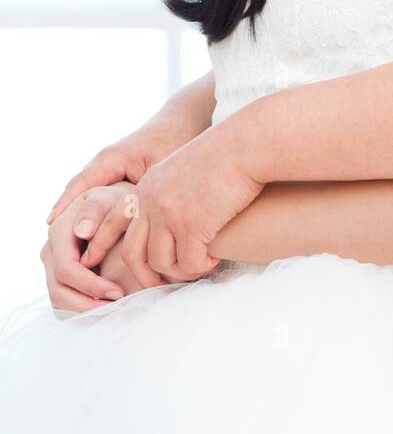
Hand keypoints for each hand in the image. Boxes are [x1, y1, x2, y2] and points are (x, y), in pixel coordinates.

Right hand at [41, 182, 147, 312]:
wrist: (117, 209)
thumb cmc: (117, 203)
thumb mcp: (111, 199)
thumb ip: (97, 211)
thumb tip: (81, 231)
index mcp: (58, 231)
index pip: (66, 269)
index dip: (91, 286)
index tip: (119, 292)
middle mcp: (50, 250)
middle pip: (58, 290)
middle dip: (88, 304)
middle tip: (119, 307)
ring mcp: (52, 266)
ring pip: (59, 301)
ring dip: (85, 311)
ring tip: (115, 310)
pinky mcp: (59, 278)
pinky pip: (64, 302)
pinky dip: (82, 310)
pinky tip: (107, 307)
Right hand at [46, 115, 201, 227]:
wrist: (182, 122)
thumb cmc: (174, 143)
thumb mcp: (161, 169)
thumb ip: (145, 192)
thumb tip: (131, 221)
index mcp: (112, 158)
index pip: (82, 182)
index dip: (67, 204)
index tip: (51, 223)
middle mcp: (104, 161)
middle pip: (77, 189)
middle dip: (65, 212)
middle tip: (52, 239)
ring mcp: (107, 167)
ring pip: (84, 192)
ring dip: (73, 212)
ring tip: (61, 240)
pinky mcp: (114, 174)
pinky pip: (95, 192)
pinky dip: (88, 209)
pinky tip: (84, 231)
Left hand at [81, 121, 264, 284]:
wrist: (245, 146)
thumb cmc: (225, 157)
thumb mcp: (184, 172)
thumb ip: (170, 196)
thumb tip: (173, 227)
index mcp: (146, 188)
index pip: (118, 224)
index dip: (113, 248)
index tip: (105, 265)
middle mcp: (150, 202)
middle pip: (134, 254)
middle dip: (146, 277)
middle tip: (162, 288)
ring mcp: (169, 214)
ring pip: (162, 263)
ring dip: (182, 271)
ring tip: (200, 265)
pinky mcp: (192, 224)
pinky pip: (190, 263)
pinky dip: (202, 266)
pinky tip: (216, 257)